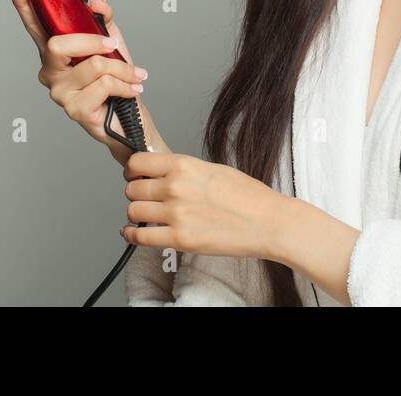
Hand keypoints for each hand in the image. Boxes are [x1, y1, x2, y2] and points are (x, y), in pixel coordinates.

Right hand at [9, 0, 167, 165]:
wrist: (130, 119)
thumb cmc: (116, 81)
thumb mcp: (112, 44)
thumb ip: (102, 20)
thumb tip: (97, 1)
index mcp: (55, 53)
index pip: (35, 26)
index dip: (24, 5)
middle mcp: (50, 72)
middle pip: (59, 45)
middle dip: (94, 42)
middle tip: (115, 46)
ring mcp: (59, 92)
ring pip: (92, 65)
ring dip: (122, 69)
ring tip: (135, 77)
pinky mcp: (74, 109)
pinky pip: (104, 85)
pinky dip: (125, 85)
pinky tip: (131, 91)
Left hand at [119, 152, 283, 259]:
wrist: (268, 222)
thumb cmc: (248, 196)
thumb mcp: (213, 169)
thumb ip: (183, 171)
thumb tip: (162, 175)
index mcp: (184, 165)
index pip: (137, 162)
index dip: (133, 170)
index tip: (136, 175)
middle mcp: (176, 187)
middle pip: (132, 188)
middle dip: (136, 193)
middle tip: (145, 198)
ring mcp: (176, 214)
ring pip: (133, 211)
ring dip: (137, 214)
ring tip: (147, 216)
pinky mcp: (179, 239)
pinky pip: (140, 236)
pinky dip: (133, 235)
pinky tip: (135, 233)